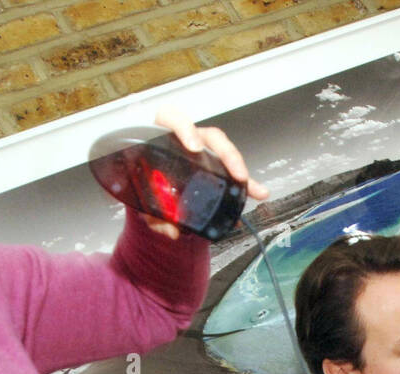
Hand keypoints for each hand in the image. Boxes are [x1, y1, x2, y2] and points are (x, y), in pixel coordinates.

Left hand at [143, 105, 269, 238]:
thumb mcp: (142, 197)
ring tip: (255, 189)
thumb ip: (152, 212)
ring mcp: (201, 151)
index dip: (184, 128)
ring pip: (224, 151)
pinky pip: (230, 171)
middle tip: (235, 173)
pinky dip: (245, 184)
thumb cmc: (141, 182)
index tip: (194, 148)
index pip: (171, 118)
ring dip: (240, 169)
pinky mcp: (211, 165)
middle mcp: (184, 140)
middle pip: (209, 136)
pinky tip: (258, 194)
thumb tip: (171, 229)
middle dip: (226, 153)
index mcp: (159, 135)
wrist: (143, 186)